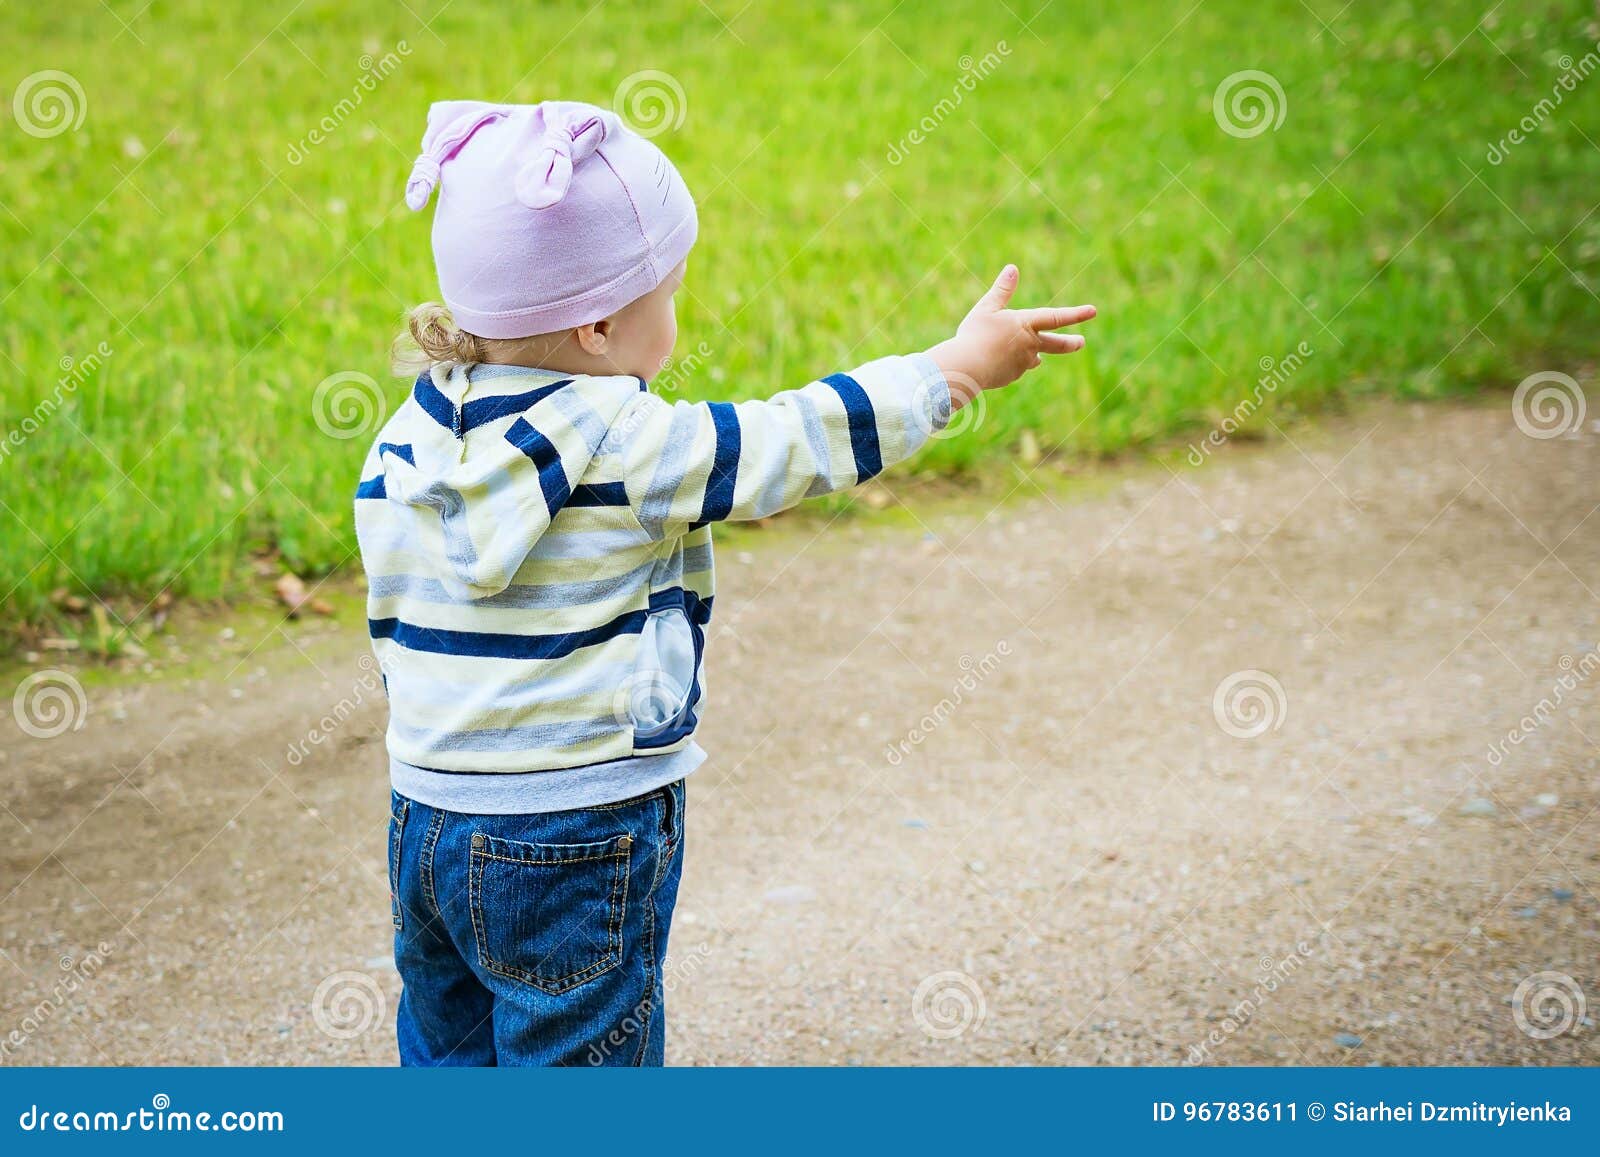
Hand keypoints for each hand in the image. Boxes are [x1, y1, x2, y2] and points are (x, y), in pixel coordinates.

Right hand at [927, 265, 1095, 403]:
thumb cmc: (975, 335)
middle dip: (1070, 343)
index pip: (1056, 317)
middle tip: (1081, 342)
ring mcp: (1023, 363)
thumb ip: (1002, 290)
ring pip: (1031, 357)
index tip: (1093, 311)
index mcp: (1026, 324)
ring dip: (1029, 353)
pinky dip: (1007, 363)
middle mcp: (1030, 345)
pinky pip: (1014, 368)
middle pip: (1056, 344)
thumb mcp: (986, 308)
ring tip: (1011, 351)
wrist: (967, 368)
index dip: (1076, 314)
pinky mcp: (1012, 376)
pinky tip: (992, 362)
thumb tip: (1013, 268)